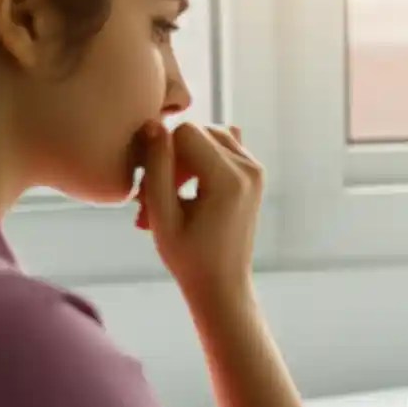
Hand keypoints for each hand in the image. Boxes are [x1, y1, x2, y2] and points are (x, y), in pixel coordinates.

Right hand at [135, 120, 262, 301]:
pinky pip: (222, 148)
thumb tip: (153, 123)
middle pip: (197, 132)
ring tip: (170, 197)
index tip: (151, 189)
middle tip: (154, 198)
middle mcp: (250, 168)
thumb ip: (157, 167)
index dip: (160, 153)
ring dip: (184, 160)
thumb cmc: (189, 257)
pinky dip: (202, 162)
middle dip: (172, 158)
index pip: (184, 132)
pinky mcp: (254, 174)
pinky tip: (190, 190)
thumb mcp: (163, 214)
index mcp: (230, 179)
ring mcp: (256, 170)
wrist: (223, 284)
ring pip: (208, 137)